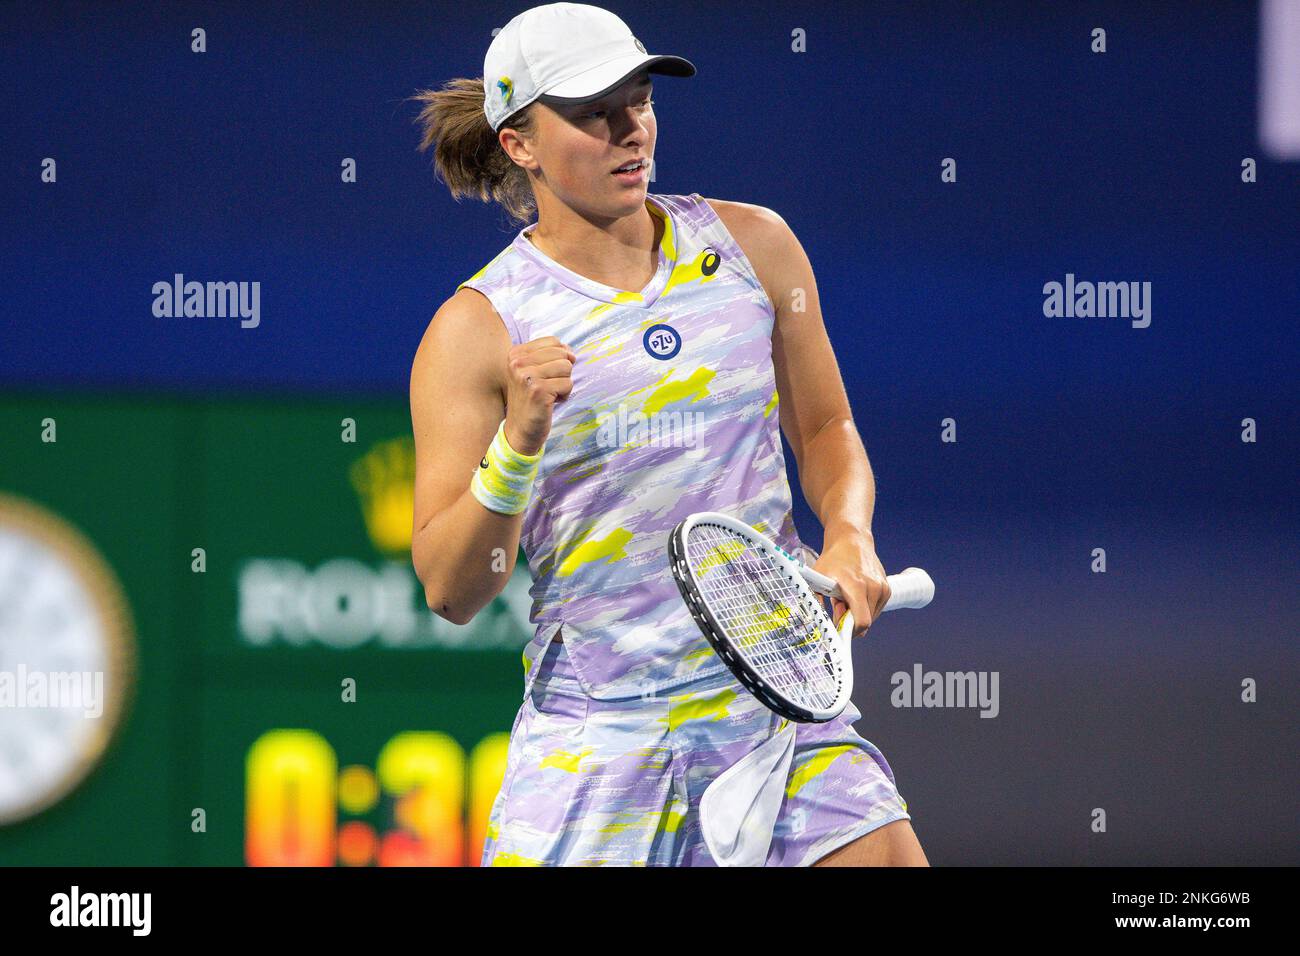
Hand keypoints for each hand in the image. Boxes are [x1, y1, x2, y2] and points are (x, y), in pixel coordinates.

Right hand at [503, 336, 576, 454]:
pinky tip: (550, 402)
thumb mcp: (533, 371)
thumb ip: (550, 356)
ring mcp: (526, 376)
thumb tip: (570, 352)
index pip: (553, 342)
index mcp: (515, 354)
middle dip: (562, 372)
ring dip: (563, 383)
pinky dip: (564, 395)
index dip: (560, 358)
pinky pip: (568, 384)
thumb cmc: (531, 400)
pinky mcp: (538, 390)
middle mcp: (518, 363)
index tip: (548, 374)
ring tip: (549, 394)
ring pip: (566, 367)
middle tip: (548, 386)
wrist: (520, 430)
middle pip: (562, 354)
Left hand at [810, 530, 890, 638]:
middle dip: (850, 621)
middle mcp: (874, 588)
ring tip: (846, 597)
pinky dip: (865, 607)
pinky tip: (856, 594)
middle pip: (865, 622)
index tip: (839, 631)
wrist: (852, 540)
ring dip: (858, 614)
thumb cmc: (833, 559)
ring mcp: (882, 588)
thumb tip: (818, 623)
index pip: (862, 622)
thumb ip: (817, 602)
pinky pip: (876, 609)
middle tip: (837, 606)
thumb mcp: (818, 579)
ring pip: (871, 617)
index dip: (850, 632)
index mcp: (857, 586)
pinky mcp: (887, 589)